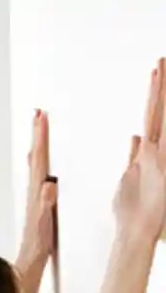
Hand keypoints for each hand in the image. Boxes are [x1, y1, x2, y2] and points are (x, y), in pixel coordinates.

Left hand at [20, 109, 57, 265]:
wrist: (29, 260)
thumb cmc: (36, 244)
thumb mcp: (43, 223)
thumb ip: (46, 204)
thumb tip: (48, 186)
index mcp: (37, 192)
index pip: (40, 159)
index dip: (41, 138)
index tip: (40, 118)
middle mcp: (34, 191)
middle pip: (36, 156)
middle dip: (38, 135)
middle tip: (37, 114)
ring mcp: (35, 196)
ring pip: (36, 164)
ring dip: (38, 145)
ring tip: (38, 129)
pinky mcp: (39, 202)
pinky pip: (38, 176)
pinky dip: (39, 163)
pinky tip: (40, 162)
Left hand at [114, 57, 165, 243]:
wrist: (139, 231)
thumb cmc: (141, 213)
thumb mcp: (132, 178)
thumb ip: (135, 156)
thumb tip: (135, 137)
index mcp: (151, 153)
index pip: (157, 117)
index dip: (159, 94)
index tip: (157, 73)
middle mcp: (153, 151)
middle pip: (157, 112)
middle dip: (160, 86)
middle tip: (161, 61)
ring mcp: (150, 156)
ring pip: (156, 119)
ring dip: (158, 93)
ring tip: (158, 69)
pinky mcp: (146, 164)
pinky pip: (151, 139)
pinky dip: (154, 125)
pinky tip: (160, 98)